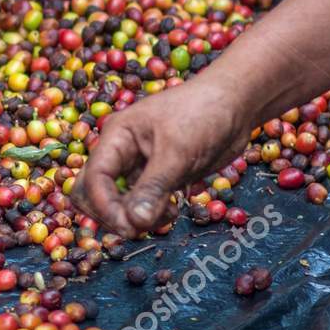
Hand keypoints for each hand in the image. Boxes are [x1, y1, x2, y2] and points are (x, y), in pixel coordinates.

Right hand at [73, 78, 255, 235]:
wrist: (237, 102)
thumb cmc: (204, 113)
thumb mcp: (177, 152)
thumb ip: (153, 187)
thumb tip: (135, 223)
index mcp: (116, 137)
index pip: (93, 179)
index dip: (104, 206)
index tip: (128, 227)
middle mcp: (121, 152)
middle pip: (95, 193)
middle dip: (114, 214)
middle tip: (140, 227)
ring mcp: (140, 166)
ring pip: (121, 202)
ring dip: (137, 216)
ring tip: (168, 213)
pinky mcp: (159, 177)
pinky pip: (144, 203)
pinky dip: (154, 213)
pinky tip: (174, 209)